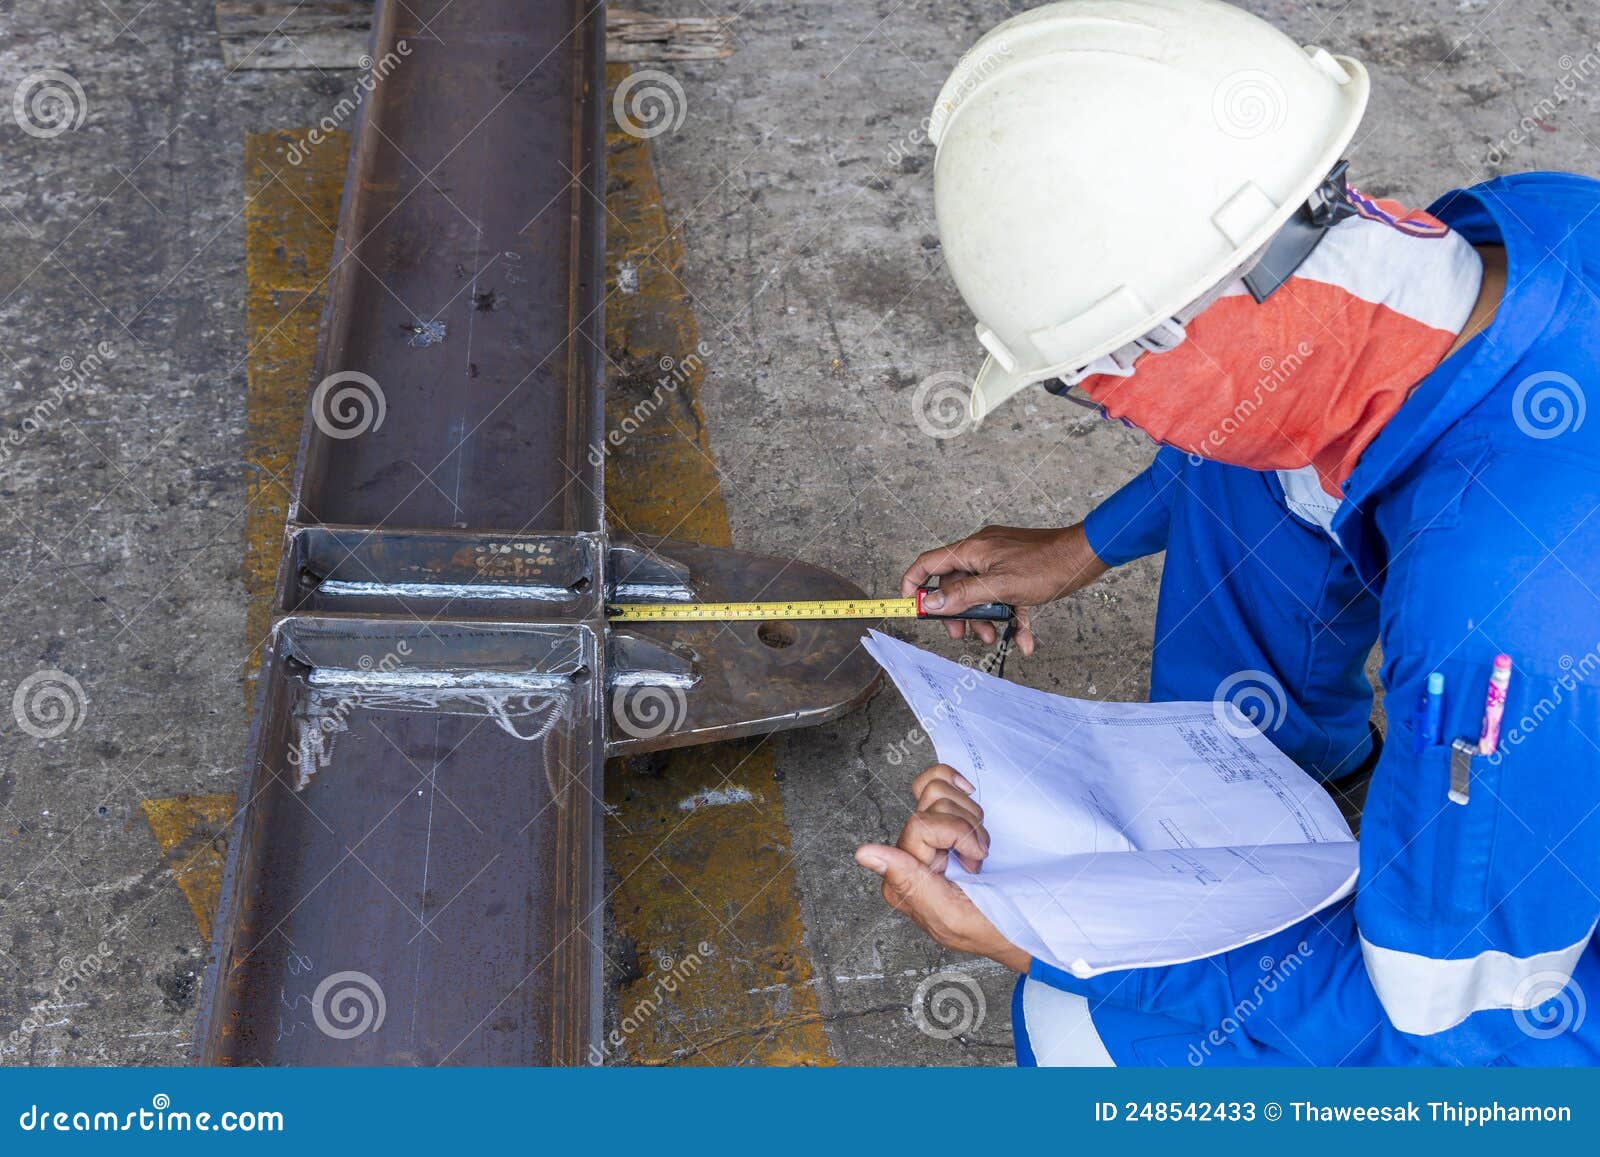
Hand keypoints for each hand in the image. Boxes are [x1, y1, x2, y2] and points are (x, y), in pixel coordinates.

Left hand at [854, 764, 1029, 971]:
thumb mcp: (949, 913)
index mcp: (903, 878)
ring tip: (979, 850)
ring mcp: (926, 839)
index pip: (921, 824)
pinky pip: (937, 785)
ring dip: (971, 818)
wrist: (1022, 927)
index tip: (977, 862)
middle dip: (967, 827)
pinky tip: (971, 811)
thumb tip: (864, 853)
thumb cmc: (990, 928)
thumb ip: (907, 880)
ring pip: (938, 791)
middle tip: (979, 859)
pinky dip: (959, 792)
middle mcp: (909, 855)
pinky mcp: (943, 827)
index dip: (958, 834)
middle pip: (931, 803)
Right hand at [900, 523, 1107, 653]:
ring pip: (980, 594)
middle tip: (962, 635)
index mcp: (973, 550)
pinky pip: (1004, 596)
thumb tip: (931, 603)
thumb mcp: (1000, 586)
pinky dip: (1011, 617)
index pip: (929, 562)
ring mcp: (1000, 561)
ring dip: (985, 619)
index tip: (909, 604)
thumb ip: (963, 595)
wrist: (1087, 555)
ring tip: (995, 637)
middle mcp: (983, 552)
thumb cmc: (1047, 566)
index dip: (913, 582)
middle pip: (955, 585)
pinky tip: (1023, 640)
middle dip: (958, 613)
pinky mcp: (1017, 571)